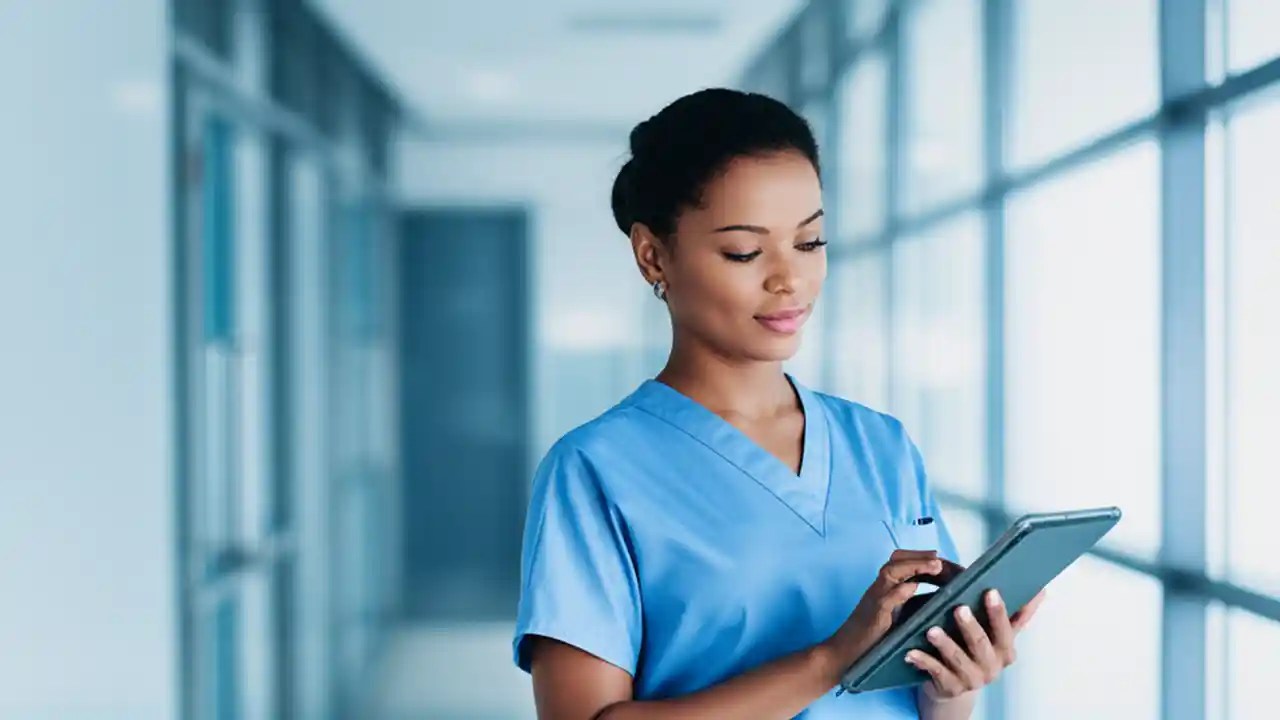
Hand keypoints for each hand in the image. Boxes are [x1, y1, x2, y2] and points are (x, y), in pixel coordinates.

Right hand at [820, 550, 962, 683]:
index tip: (936, 557)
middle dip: (918, 556)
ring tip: (935, 566)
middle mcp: (878, 589)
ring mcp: (874, 600)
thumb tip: (933, 594)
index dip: (918, 556)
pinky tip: (913, 587)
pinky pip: (885, 599)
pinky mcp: (874, 616)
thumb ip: (905, 601)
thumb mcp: (891, 614)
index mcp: (883, 588)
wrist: (845, 652)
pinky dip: (900, 591)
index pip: (899, 562)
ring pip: (891, 573)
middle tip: (938, 558)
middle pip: (895, 561)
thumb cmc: (870, 636)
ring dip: (914, 566)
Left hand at [908, 588, 1046, 701]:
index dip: (999, 613)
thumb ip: (1016, 614)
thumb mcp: (995, 633)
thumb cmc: (975, 649)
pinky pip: (936, 673)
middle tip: (959, 609)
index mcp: (1005, 650)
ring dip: (945, 644)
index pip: (1006, 630)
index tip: (991, 591)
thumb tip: (1041, 591)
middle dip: (971, 627)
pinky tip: (911, 652)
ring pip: (958, 659)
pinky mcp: (951, 688)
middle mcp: (992, 667)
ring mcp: (972, 680)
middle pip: (982, 645)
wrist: (953, 685)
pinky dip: (924, 662)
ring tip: (931, 629)